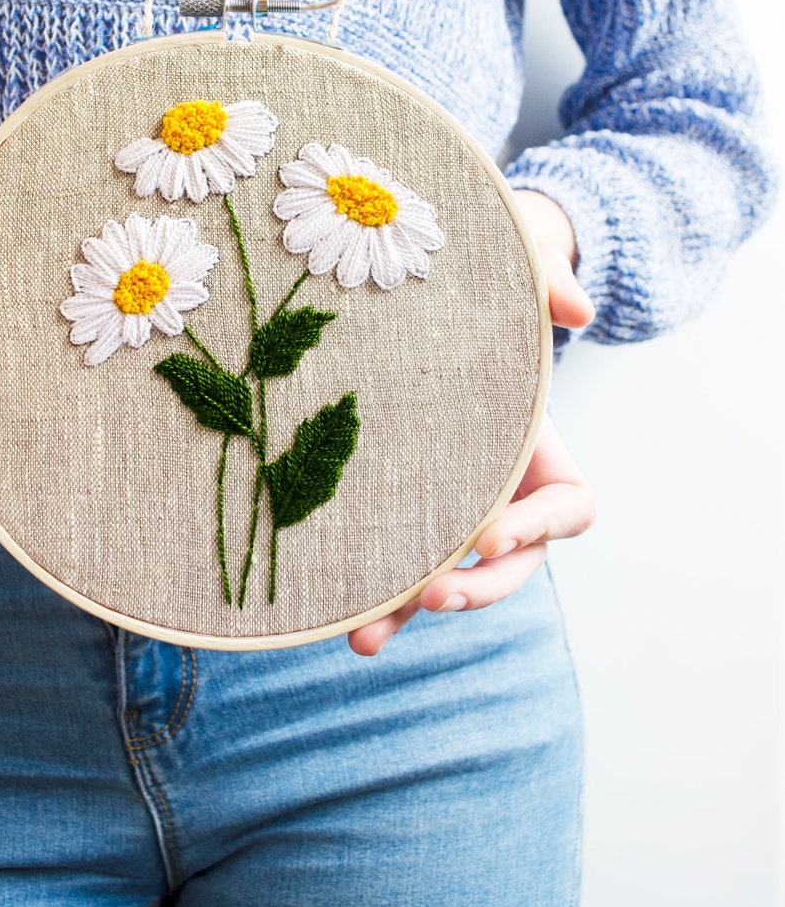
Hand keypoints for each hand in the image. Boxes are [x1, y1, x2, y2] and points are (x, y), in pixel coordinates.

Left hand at [348, 190, 595, 655]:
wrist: (422, 307)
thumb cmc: (481, 291)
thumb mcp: (514, 271)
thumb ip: (546, 278)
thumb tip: (580, 308)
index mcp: (538, 452)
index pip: (569, 506)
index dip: (541, 526)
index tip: (493, 531)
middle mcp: (497, 491)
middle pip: (510, 565)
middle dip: (477, 588)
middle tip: (434, 594)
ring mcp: (443, 508)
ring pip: (442, 579)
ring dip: (408, 610)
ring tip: (363, 635)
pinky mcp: (393, 513)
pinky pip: (388, 565)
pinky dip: (366, 595)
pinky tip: (327, 617)